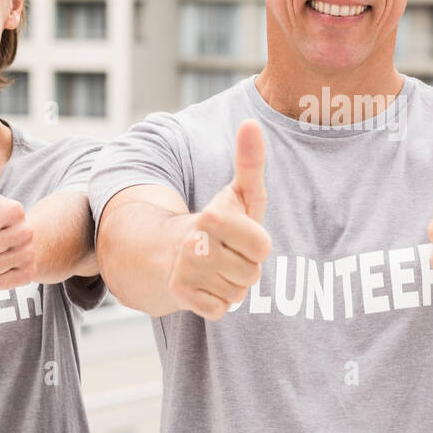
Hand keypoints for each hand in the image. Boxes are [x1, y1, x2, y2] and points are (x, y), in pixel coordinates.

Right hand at [168, 120, 271, 320]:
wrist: (170, 249)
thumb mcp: (238, 193)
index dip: (256, 244)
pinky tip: (204, 284)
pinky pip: (220, 310)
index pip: (263, 247)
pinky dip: (217, 301)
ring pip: (237, 293)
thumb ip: (250, 161)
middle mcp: (195, 245)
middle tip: (226, 253)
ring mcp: (185, 272)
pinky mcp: (179, 296)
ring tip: (215, 267)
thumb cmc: (218, 221)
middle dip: (244, 266)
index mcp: (213, 217)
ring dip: (231, 284)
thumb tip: (251, 123)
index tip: (240, 235)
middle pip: (252, 274)